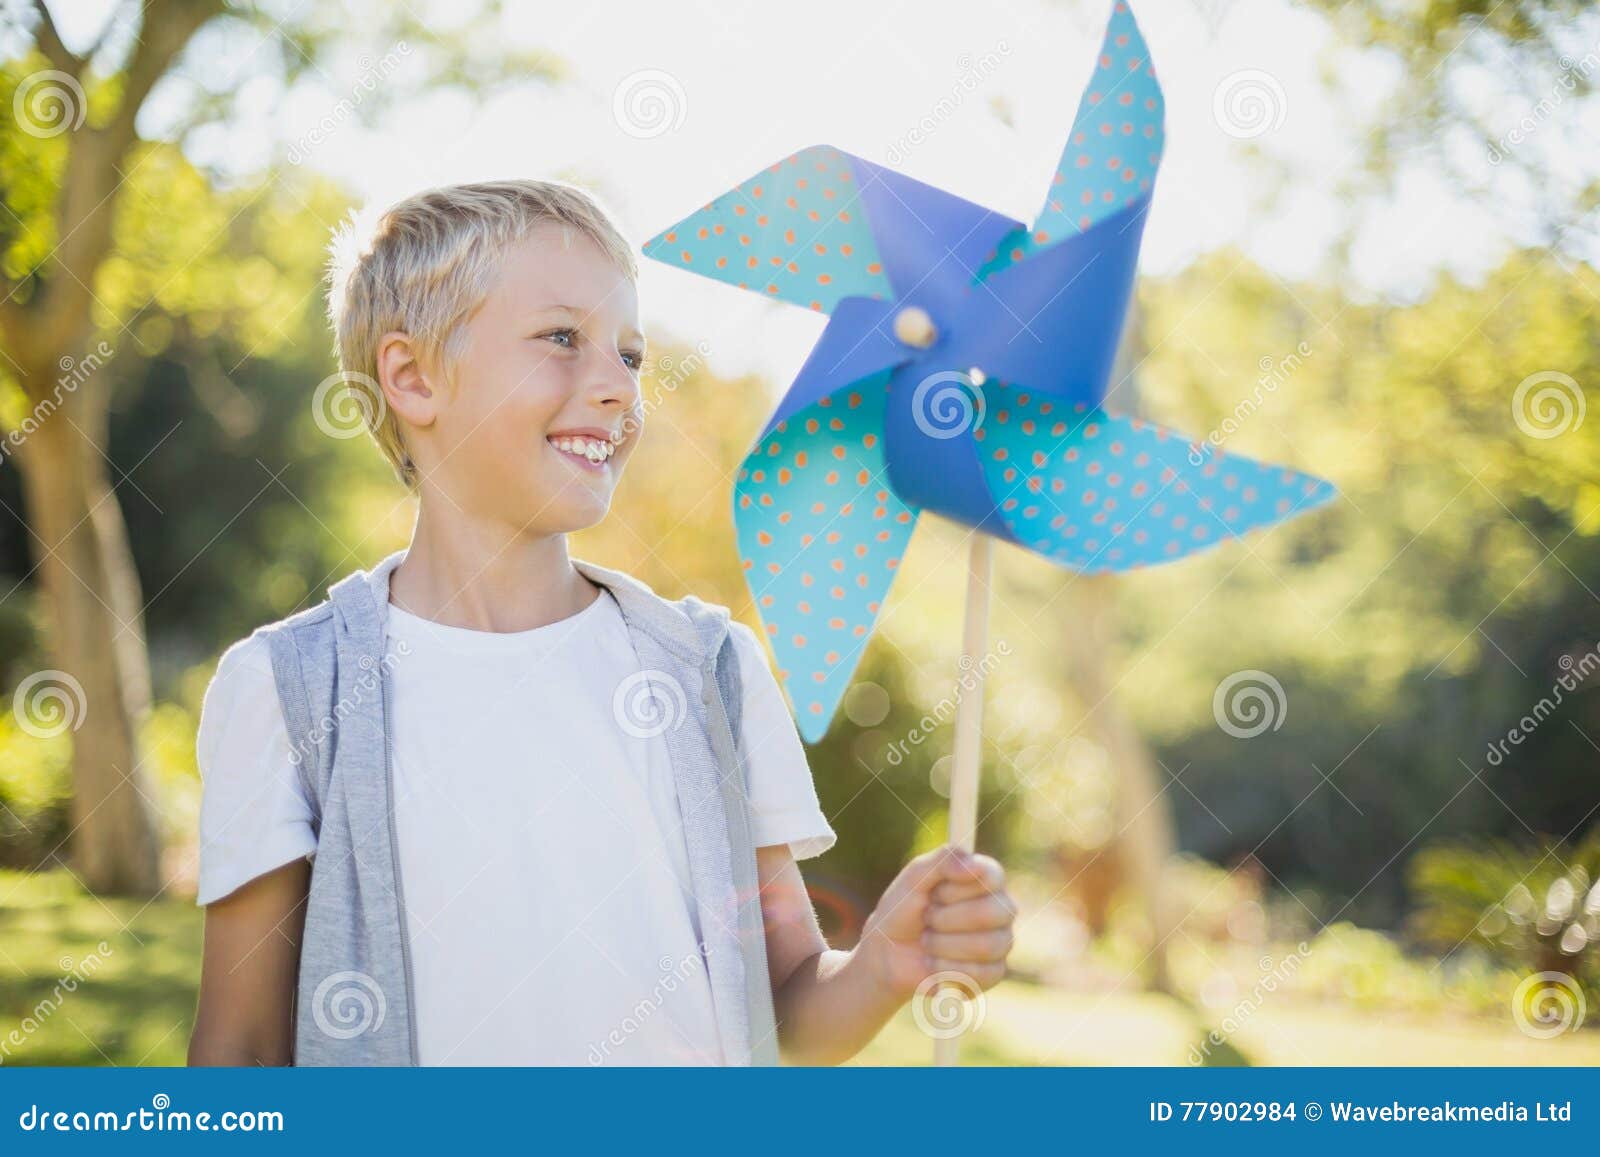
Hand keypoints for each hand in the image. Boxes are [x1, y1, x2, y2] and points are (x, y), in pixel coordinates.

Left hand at [856, 845, 1015, 1001]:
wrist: (888, 955)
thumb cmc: (902, 910)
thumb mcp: (914, 877)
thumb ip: (942, 860)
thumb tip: (972, 862)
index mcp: (984, 879)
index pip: (993, 876)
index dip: (959, 887)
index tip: (936, 892)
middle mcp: (999, 908)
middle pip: (990, 913)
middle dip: (945, 918)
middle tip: (927, 917)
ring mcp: (1000, 941)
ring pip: (986, 946)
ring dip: (942, 945)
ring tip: (927, 941)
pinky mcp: (993, 972)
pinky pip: (982, 974)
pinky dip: (946, 969)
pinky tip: (933, 963)